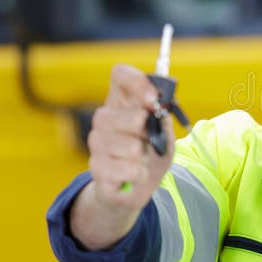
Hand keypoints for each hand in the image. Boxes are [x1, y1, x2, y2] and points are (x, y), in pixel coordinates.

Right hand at [71, 64, 174, 248]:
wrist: (136, 186)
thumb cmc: (151, 152)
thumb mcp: (164, 131)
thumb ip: (162, 114)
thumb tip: (159, 103)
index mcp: (121, 101)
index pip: (121, 74)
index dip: (138, 83)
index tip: (153, 100)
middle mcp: (103, 119)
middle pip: (128, 116)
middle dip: (147, 133)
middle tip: (151, 141)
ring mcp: (97, 144)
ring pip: (131, 146)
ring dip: (146, 156)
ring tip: (143, 159)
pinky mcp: (96, 170)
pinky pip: (128, 170)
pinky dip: (140, 174)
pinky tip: (135, 174)